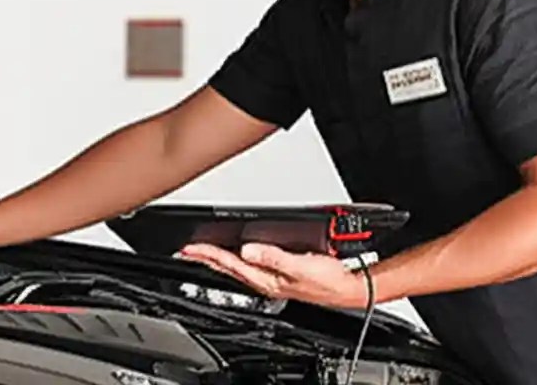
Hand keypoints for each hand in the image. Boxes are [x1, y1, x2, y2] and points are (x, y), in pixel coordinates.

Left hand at [178, 242, 368, 309]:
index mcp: (267, 279)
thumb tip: (248, 249)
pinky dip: (238, 260)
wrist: (348, 288)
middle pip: (229, 268)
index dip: (209, 255)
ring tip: (204, 253)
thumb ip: (273, 257)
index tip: (191, 248)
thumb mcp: (300, 266)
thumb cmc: (329, 281)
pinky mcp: (280, 276)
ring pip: (238, 268)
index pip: (231, 264)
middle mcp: (266, 281)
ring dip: (220, 259)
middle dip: (207, 258)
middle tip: (187, 250)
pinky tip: (237, 257)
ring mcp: (273, 280)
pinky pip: (251, 267)